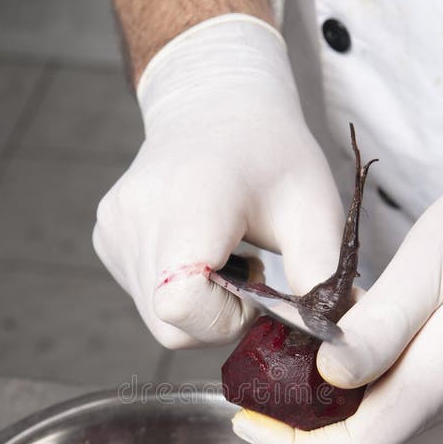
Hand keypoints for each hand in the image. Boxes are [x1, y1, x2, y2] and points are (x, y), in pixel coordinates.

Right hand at [93, 15, 344, 347]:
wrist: (215, 102)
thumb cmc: (270, 152)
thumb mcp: (313, 208)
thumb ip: (322, 278)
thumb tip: (335, 340)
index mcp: (189, 204)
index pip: (182, 307)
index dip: (226, 319)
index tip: (258, 285)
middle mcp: (138, 219)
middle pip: (172, 325)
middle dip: (220, 318)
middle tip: (252, 274)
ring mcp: (115, 230)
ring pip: (159, 318)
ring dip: (202, 306)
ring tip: (227, 255)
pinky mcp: (106, 239)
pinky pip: (145, 296)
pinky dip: (181, 290)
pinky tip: (202, 250)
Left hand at [232, 166, 442, 443]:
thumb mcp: (434, 261)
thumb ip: (381, 324)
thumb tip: (329, 374)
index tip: (248, 422)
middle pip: (365, 438)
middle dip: (301, 430)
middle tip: (253, 396)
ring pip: (381, 419)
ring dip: (325, 410)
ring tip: (280, 372)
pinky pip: (399, 394)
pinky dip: (353, 388)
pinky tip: (331, 354)